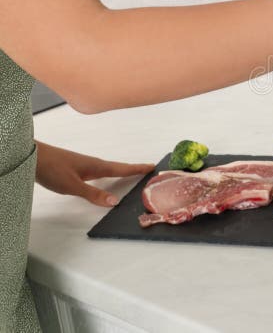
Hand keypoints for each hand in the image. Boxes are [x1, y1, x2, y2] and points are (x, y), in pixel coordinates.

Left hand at [35, 142, 154, 206]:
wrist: (33, 158)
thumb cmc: (53, 169)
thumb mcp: (73, 186)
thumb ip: (94, 194)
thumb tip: (115, 201)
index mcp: (96, 167)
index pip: (121, 168)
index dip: (137, 168)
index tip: (152, 166)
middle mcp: (93, 164)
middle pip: (118, 167)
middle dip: (132, 169)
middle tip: (147, 169)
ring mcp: (85, 165)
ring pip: (108, 169)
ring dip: (121, 171)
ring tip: (131, 174)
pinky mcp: (76, 168)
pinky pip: (99, 171)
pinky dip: (108, 174)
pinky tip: (104, 178)